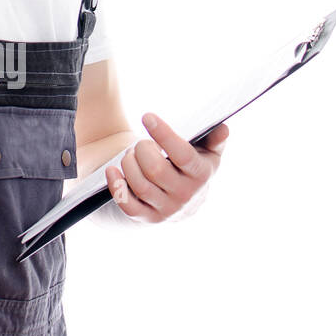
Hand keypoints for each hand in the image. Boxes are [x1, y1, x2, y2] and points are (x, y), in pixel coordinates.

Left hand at [105, 113, 228, 222]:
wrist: (188, 202)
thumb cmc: (194, 168)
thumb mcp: (208, 153)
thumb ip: (215, 140)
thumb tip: (222, 128)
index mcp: (201, 174)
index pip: (182, 154)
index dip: (163, 134)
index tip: (147, 117)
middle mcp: (185, 194)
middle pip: (155, 170)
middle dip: (142, 150)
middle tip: (141, 143)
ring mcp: (166, 208)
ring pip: (140, 185)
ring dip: (129, 164)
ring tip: (130, 155)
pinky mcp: (149, 218)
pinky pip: (128, 205)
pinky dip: (116, 186)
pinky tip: (112, 171)